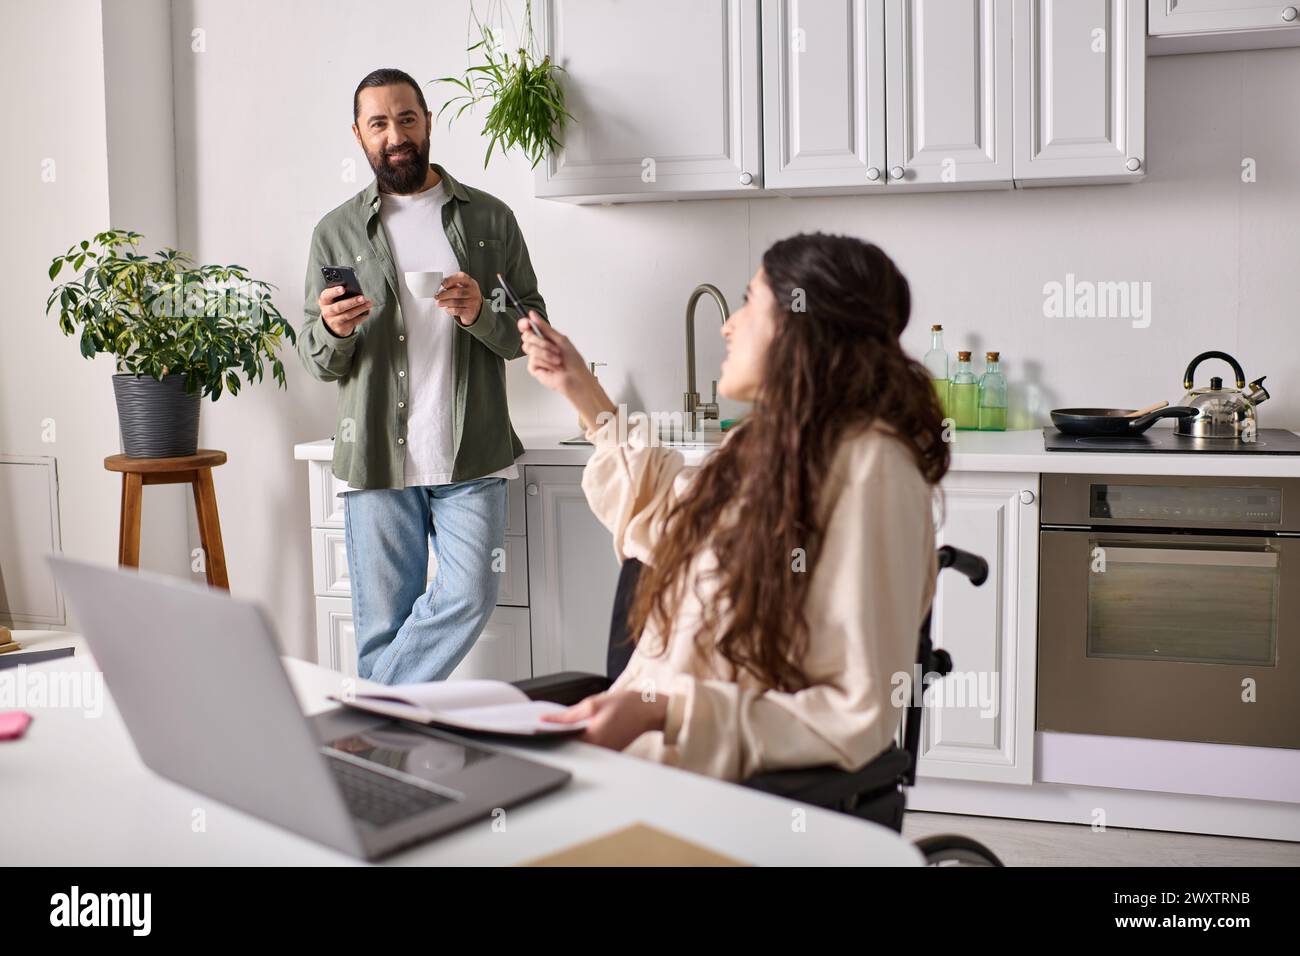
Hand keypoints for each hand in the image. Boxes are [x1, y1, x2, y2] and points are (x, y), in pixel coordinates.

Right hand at [320, 285, 370, 337]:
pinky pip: (353, 322)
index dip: (334, 292)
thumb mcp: (333, 299)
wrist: (332, 323)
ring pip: (348, 315)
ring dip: (360, 309)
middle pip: (339, 307)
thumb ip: (340, 294)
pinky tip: (367, 312)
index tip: (343, 289)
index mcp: (324, 301)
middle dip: (352, 302)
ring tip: (368, 304)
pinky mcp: (341, 328)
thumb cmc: (335, 305)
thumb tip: (355, 290)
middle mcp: (327, 312)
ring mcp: (334, 321)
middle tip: (362, 298)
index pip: (326, 295)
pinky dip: (362, 317)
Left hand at [435, 271, 482, 324]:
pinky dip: (449, 310)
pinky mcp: (470, 312)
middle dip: (444, 294)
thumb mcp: (462, 287)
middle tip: (437, 296)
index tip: (442, 284)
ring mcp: (473, 302)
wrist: (476, 310)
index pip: (461, 277)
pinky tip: (447, 309)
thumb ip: (452, 285)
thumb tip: (439, 287)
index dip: (450, 280)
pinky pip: (456, 311)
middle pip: (457, 292)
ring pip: (456, 302)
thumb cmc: (465, 296)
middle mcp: (473, 292)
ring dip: (444, 302)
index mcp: (470, 282)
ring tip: (439, 303)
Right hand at [518, 311, 585, 393]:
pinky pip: (533, 359)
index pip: (529, 328)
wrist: (576, 378)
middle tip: (553, 347)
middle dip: (541, 341)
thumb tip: (533, 315)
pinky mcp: (534, 368)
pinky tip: (553, 367)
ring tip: (557, 359)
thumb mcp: (560, 339)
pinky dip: (546, 362)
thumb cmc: (573, 362)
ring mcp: (536, 357)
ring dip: (546, 353)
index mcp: (545, 338)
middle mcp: (539, 347)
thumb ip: (545, 327)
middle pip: (526, 336)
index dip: (525, 324)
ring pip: (529, 347)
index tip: (526, 323)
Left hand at [540, 690, 668, 750]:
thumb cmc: (628, 705)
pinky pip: (590, 745)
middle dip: (558, 734)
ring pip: (579, 745)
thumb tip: (547, 720)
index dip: (547, 733)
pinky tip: (582, 725)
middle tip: (549, 722)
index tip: (536, 727)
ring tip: (566, 722)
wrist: (651, 711)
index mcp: (592, 739)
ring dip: (571, 735)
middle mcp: (597, 750)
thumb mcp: (593, 703)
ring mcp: (604, 752)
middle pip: (569, 745)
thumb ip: (568, 715)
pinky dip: (582, 736)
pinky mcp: (608, 749)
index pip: (561, 741)